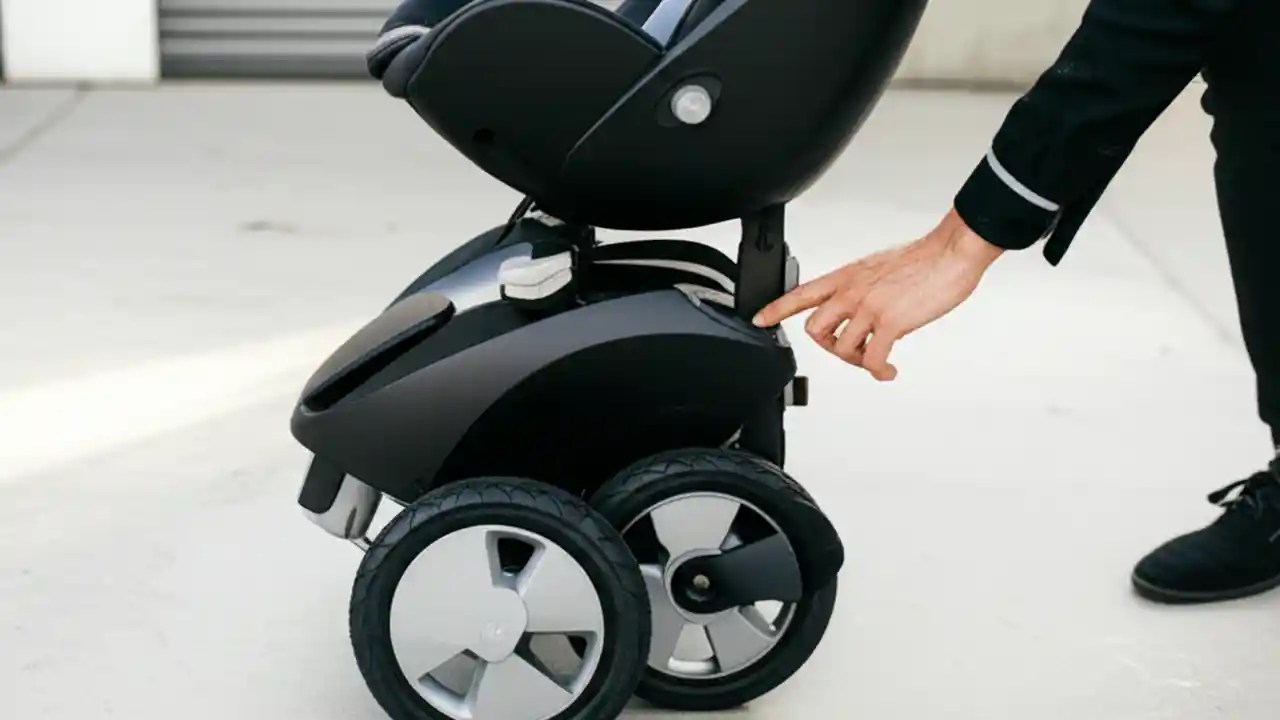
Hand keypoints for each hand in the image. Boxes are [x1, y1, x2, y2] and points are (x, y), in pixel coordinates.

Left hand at [752, 209, 1003, 380]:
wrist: (950, 252)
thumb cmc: (923, 259)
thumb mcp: (878, 268)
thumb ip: (862, 288)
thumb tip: (859, 311)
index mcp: (847, 277)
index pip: (801, 293)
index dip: (777, 309)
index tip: (759, 319)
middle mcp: (851, 292)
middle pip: (815, 329)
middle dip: (829, 347)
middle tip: (850, 351)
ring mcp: (868, 308)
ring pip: (842, 349)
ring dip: (858, 362)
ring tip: (877, 361)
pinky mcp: (890, 323)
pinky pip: (872, 359)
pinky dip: (878, 371)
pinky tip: (888, 370)